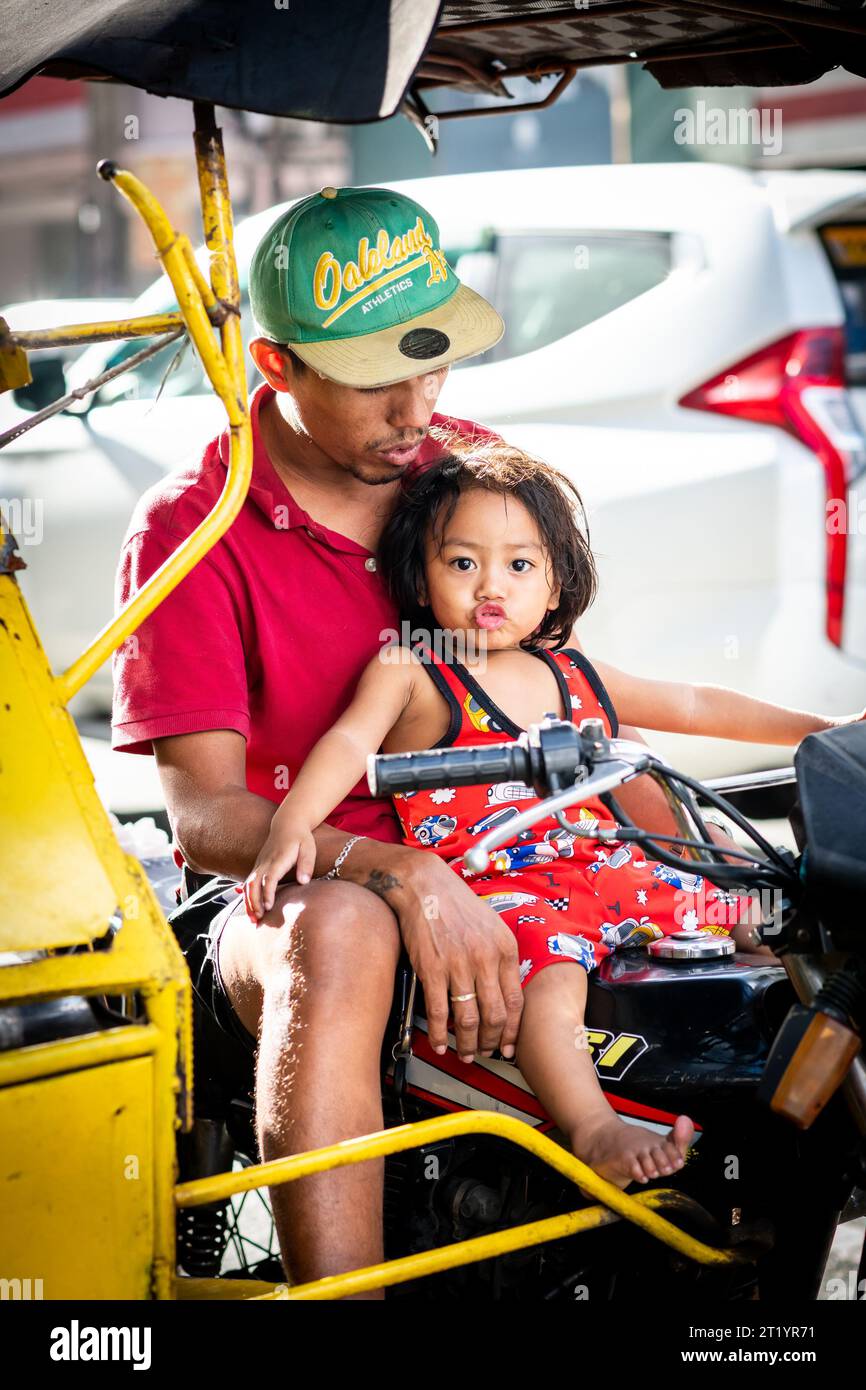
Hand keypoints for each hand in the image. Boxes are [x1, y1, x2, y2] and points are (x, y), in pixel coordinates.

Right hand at [243, 822, 316, 921]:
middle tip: (258, 919)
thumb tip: (303, 882)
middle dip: (254, 901)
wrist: (288, 824)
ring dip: (248, 902)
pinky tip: (251, 910)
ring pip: (248, 884)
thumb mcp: (309, 848)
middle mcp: (266, 862)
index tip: (269, 907)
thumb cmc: (301, 838)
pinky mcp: (258, 866)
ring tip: (253, 920)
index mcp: (279, 858)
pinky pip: (249, 883)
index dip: (268, 892)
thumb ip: (307, 864)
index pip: (270, 877)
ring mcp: (260, 864)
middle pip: (254, 883)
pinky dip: (247, 897)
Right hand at [354, 846, 523, 1064]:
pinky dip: (441, 1034)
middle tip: (486, 1053)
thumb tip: (504, 990)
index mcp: (505, 948)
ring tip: (465, 1054)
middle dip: (491, 1042)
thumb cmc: (457, 904)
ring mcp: (458, 965)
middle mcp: (485, 958)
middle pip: (494, 1016)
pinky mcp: (432, 969)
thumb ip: (501, 957)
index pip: (515, 1002)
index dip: (512, 1031)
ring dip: (468, 1044)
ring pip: (469, 1020)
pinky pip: (439, 1012)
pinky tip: (440, 1044)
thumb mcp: (492, 925)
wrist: (424, 885)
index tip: (508, 1046)